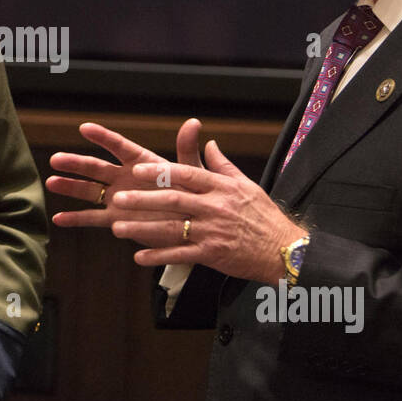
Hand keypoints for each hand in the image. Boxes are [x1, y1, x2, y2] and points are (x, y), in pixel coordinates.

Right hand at [46, 119, 203, 228]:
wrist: (190, 227)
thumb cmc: (192, 196)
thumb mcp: (191, 173)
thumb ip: (186, 150)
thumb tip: (194, 122)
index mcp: (142, 162)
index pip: (119, 147)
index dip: (103, 137)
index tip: (84, 128)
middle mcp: (125, 178)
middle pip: (96, 169)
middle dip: (75, 164)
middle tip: (55, 159)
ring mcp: (118, 199)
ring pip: (89, 191)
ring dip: (69, 187)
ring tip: (50, 182)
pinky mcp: (116, 220)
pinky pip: (92, 219)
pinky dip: (76, 219)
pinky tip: (57, 219)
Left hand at [110, 138, 303, 283]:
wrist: (284, 250)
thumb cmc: (264, 216)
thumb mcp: (246, 185)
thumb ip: (223, 165)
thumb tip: (209, 143)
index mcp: (222, 188)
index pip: (187, 174)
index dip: (161, 172)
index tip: (137, 170)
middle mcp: (215, 207)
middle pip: (173, 200)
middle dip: (143, 199)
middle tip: (119, 198)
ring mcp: (212, 231)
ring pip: (171, 228)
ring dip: (142, 229)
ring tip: (117, 227)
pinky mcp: (212, 254)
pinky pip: (180, 254)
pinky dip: (159, 256)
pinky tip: (138, 257)